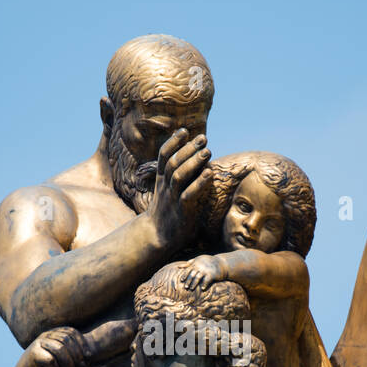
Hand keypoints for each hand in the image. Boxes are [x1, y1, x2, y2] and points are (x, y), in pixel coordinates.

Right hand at [12, 327, 87, 366]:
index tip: (88, 357)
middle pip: (67, 340)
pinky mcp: (32, 354)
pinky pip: (50, 360)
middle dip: (76, 356)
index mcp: (53, 333)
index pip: (72, 332)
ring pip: (60, 349)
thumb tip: (91, 355)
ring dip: (68, 364)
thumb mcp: (64, 361)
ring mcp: (38, 343)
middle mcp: (45, 335)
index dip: (82, 344)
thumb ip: (75, 355)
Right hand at [150, 129, 211, 247]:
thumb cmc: (168, 210)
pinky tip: (209, 173)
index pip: (163, 156)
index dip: (173, 142)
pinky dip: (199, 183)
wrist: (157, 236)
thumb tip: (193, 158)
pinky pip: (188, 195)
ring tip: (207, 151)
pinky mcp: (181, 211)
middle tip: (203, 138)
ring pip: (179, 176)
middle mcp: (165, 186)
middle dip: (188, 148)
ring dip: (193, 162)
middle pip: (173, 163)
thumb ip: (177, 174)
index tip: (184, 130)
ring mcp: (172, 198)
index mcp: (161, 179)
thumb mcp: (168, 190)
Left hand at [177, 255, 224, 290]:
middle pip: (192, 274)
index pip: (188, 269)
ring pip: (198, 278)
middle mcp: (200, 266)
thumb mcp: (198, 260)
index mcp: (196, 263)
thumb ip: (189, 263)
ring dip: (194, 284)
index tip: (181, 280)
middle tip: (185, 287)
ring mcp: (206, 270)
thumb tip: (178, 266)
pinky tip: (202, 289)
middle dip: (188, 281)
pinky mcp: (212, 274)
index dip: (184, 275)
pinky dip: (204, 284)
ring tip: (191, 289)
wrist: (222, 263)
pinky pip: (207, 280)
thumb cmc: (208, 262)